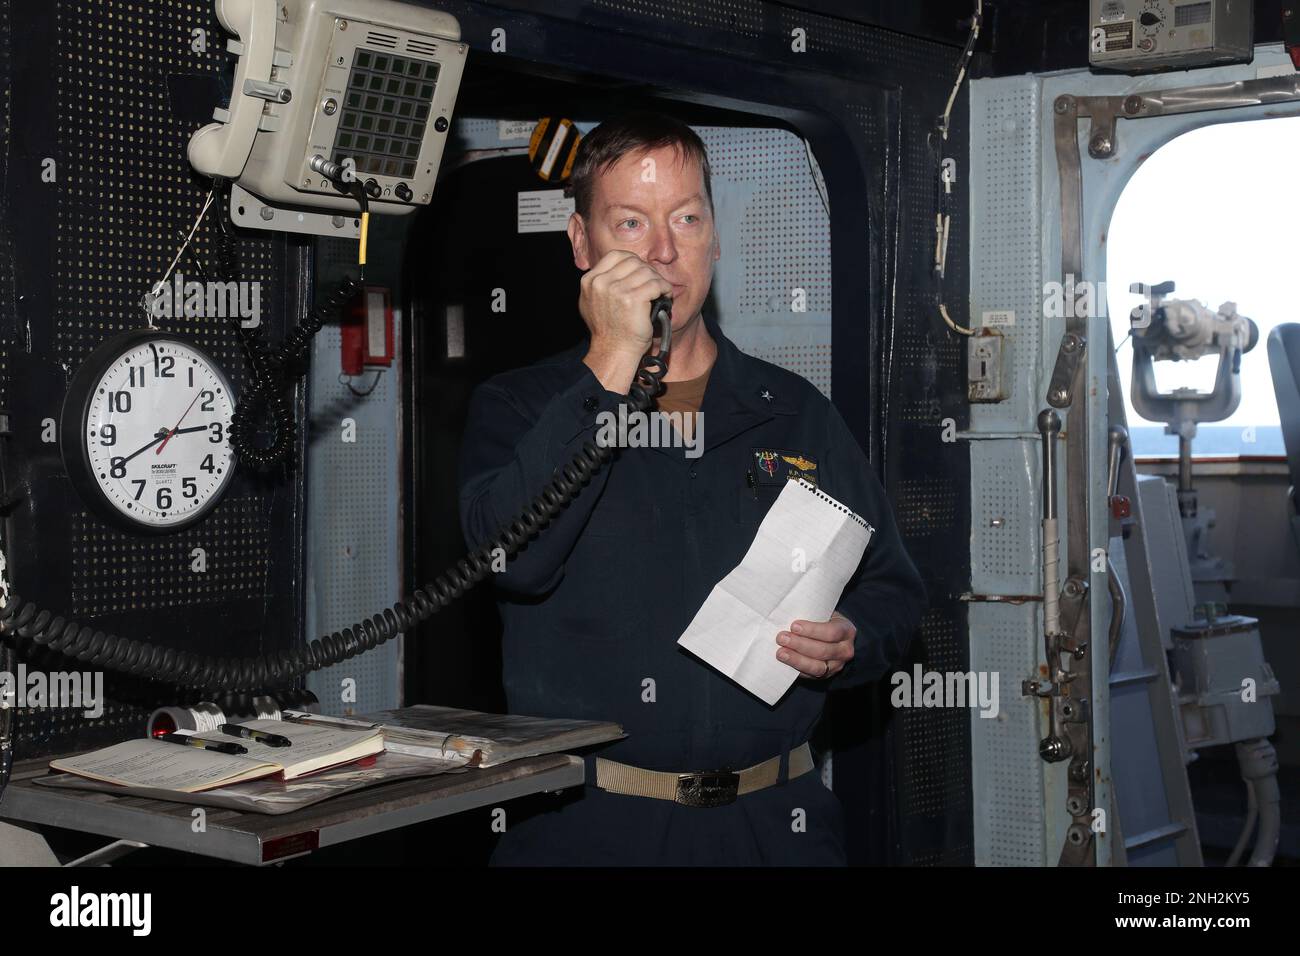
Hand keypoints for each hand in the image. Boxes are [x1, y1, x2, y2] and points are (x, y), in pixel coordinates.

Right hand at [579, 250, 671, 365]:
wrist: (614, 352)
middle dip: (648, 271)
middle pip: (634, 262)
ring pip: (647, 272)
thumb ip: (600, 285)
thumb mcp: (592, 303)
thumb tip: (616, 271)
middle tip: (654, 284)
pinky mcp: (633, 298)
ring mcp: (616, 290)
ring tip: (661, 292)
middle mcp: (601, 283)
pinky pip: (656, 284)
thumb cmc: (608, 332)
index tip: (641, 272)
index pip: (616, 255)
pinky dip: (665, 289)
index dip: (633, 261)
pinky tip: (665, 296)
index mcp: (590, 281)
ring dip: (658, 281)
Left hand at [775, 611, 855, 679]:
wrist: (832, 638)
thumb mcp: (824, 614)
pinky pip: (810, 675)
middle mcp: (845, 650)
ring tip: (780, 653)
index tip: (794, 626)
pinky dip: (796, 668)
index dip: (812, 630)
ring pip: (817, 666)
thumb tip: (787, 614)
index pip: (831, 632)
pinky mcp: (826, 675)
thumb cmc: (824, 622)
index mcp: (846, 631)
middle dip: (800, 644)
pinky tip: (785, 662)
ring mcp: (837, 665)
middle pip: (822, 650)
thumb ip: (811, 615)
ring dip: (796, 659)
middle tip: (782, 638)